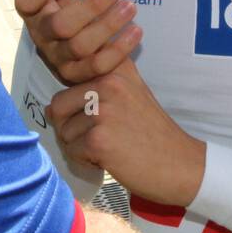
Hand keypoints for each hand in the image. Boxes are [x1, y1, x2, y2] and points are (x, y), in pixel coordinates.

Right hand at [0, 0, 141, 84]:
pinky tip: (136, 30)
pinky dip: (119, 49)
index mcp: (31, 10)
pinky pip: (98, 67)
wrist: (79, 32)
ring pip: (81, 47)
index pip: (27, 0)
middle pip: (60, 26)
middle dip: (91, 6)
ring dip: (108, 25)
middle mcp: (42, 36)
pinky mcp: (80, 74)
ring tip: (130, 6)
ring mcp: (60, 58)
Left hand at [48, 57, 205, 207]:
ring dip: (79, 146)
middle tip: (100, 138)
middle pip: (59, 105)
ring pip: (64, 131)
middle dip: (71, 127)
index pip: (70, 76)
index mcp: (115, 68)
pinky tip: (108, 160)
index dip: (74, 102)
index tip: (94, 114)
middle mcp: (108, 83)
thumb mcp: (132, 94)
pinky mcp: (99, 139)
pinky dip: (85, 161)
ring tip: (109, 149)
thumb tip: (50, 106)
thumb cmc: (153, 133)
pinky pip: (72, 150)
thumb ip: (96, 88)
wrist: (181, 165)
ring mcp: (103, 110)